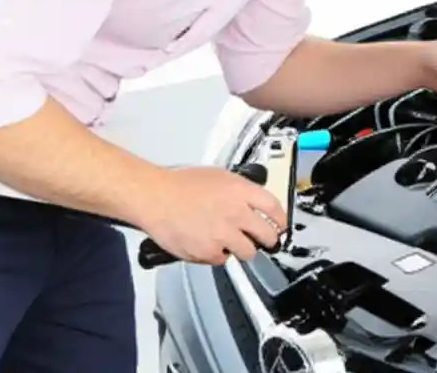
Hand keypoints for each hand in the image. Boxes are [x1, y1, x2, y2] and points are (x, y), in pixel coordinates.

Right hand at [133, 166, 286, 265]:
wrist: (155, 198)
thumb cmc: (179, 185)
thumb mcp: (218, 177)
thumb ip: (239, 191)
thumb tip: (251, 202)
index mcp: (242, 191)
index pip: (275, 208)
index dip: (281, 220)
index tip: (281, 226)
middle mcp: (237, 213)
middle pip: (268, 234)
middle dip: (269, 240)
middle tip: (266, 242)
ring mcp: (224, 234)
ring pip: (248, 252)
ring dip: (242, 249)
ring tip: (229, 243)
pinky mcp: (209, 251)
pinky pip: (222, 259)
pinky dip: (216, 255)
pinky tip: (207, 244)